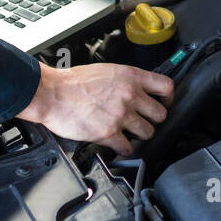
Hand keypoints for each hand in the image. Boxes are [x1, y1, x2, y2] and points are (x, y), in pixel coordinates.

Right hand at [17, 62, 173, 155]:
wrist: (52, 93)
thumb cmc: (73, 82)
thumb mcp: (106, 71)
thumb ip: (126, 80)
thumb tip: (138, 89)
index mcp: (130, 76)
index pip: (166, 87)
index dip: (168, 99)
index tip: (164, 104)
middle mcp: (129, 95)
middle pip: (160, 114)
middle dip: (152, 120)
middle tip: (143, 121)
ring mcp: (120, 114)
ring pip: (148, 132)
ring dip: (139, 135)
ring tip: (129, 133)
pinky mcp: (109, 132)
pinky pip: (129, 147)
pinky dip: (124, 148)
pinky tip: (118, 144)